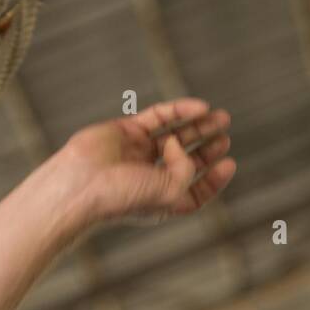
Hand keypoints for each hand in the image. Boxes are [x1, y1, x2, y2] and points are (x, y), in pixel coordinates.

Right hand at [58, 98, 235, 224]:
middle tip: (226, 136)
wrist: (80, 184)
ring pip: (175, 135)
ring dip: (198, 127)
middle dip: (208, 148)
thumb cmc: (122, 197)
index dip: (215, 178)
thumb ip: (186, 169)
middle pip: (187, 161)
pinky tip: (200, 108)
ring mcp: (138, 153)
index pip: (194, 190)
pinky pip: (159, 117)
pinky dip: (179, 111)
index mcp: (161, 200)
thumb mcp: (169, 192)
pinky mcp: (127, 132)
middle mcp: (151, 177)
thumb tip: (180, 142)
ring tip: (222, 117)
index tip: (229, 163)